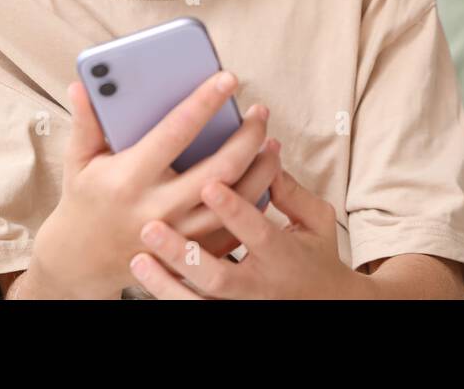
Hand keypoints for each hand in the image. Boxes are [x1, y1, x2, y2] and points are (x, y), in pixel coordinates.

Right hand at [31, 70, 280, 297]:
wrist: (81, 262)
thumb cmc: (84, 201)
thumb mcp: (79, 160)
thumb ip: (86, 121)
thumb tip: (83, 82)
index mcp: (129, 178)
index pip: (175, 133)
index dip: (204, 103)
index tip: (227, 79)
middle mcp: (157, 209)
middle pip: (219, 169)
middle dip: (247, 136)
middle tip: (259, 111)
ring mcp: (179, 235)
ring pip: (235, 201)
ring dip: (261, 169)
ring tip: (270, 140)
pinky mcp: (192, 253)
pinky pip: (234, 227)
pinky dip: (254, 201)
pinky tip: (264, 176)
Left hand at [129, 168, 371, 298]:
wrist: (325, 304)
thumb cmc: (316, 255)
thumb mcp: (316, 220)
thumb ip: (290, 190)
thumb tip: (266, 149)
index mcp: (283, 256)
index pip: (257, 232)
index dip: (234, 210)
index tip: (207, 185)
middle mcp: (259, 285)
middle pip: (218, 276)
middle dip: (182, 253)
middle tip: (150, 227)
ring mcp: (241, 305)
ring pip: (199, 302)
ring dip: (165, 283)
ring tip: (139, 259)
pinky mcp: (226, 314)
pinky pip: (194, 311)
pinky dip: (170, 297)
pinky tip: (145, 279)